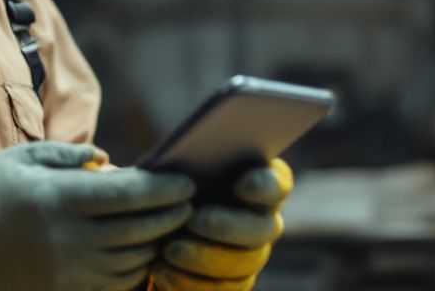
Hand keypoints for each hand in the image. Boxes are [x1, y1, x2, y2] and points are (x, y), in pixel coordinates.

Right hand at [0, 142, 195, 290]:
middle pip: (141, 229)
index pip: (131, 194)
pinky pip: (116, 285)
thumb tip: (111, 161)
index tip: (186, 181)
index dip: (166, 188)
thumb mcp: (25, 157)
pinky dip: (136, 269)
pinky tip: (140, 252)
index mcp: (60, 198)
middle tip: (189, 202)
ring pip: (134, 261)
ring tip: (168, 226)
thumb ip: (71, 155)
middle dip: (172, 215)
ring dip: (158, 243)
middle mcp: (69, 238)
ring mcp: (69, 272)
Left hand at [151, 159, 293, 290]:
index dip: (265, 185)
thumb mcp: (178, 171)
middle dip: (228, 226)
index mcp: (259, 184)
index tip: (243, 184)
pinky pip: (223, 289)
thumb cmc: (173, 188)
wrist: (158, 228)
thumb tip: (189, 156)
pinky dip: (190, 282)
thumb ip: (192, 164)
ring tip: (169, 249)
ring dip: (204, 257)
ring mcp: (252, 255)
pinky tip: (164, 270)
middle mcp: (263, 221)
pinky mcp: (234, 283)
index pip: (276, 184)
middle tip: (194, 220)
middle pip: (262, 229)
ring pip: (244, 264)